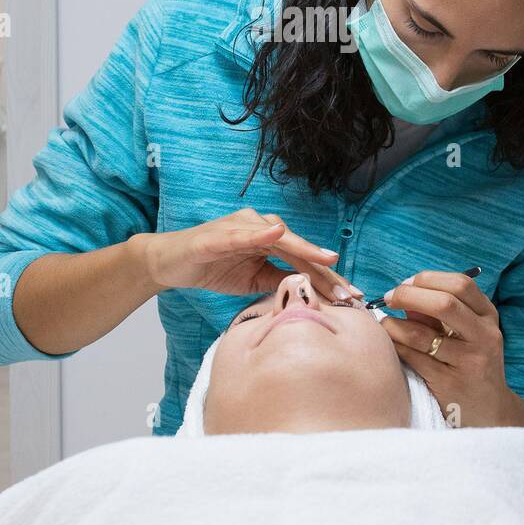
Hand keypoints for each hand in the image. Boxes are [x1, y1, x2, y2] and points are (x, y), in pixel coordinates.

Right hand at [140, 209, 363, 301]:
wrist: (172, 262)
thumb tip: (309, 294)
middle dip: (325, 272)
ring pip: (279, 238)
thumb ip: (279, 280)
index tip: (351, 298)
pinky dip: (260, 233)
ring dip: (304, 250)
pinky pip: (244, 232)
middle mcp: (261, 226)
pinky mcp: (220, 234)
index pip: (305, 260)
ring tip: (328, 260)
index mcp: (271, 239)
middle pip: (300, 249)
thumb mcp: (253, 280)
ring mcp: (242, 226)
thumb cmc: (213, 266)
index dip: (328, 279)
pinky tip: (277, 233)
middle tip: (348, 291)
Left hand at [378, 270, 510, 427]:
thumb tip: (404, 292)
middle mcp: (484, 336)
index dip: (428, 279)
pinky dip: (395, 346)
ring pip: (421, 334)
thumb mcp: (465, 334)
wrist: (491, 412)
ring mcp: (469, 361)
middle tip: (388, 297)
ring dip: (394, 324)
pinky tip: (391, 345)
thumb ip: (438, 312)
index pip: (460, 284)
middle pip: (444, 303)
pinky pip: (413, 358)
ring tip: (385, 324)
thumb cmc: (471, 364)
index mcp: (488, 316)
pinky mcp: (450, 383)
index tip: (406, 284)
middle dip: (408, 295)